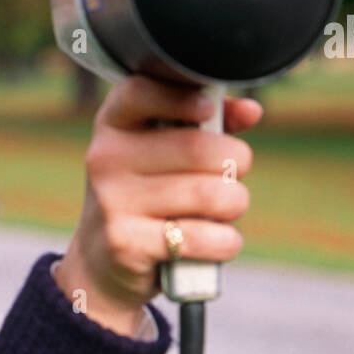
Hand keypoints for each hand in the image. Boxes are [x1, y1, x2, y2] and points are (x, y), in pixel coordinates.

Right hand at [53, 75, 262, 333]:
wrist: (103, 261)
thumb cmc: (147, 195)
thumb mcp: (164, 153)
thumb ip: (208, 125)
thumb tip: (251, 110)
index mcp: (113, 125)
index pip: (140, 91)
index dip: (182, 97)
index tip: (208, 110)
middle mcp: (105, 159)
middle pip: (198, 147)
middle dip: (237, 163)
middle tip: (234, 175)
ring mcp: (112, 201)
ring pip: (210, 194)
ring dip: (235, 204)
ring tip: (226, 209)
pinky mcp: (127, 243)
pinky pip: (203, 236)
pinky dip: (226, 241)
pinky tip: (218, 241)